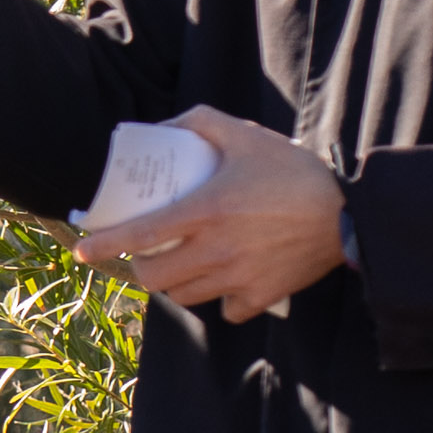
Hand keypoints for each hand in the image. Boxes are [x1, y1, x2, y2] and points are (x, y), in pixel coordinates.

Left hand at [71, 108, 344, 323]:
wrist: (350, 212)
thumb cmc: (293, 171)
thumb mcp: (246, 135)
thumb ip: (200, 122)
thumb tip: (163, 127)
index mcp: (206, 211)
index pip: (141, 235)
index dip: (106, 245)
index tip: (82, 251)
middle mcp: (216, 250)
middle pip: (156, 278)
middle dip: (143, 269)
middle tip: (148, 256)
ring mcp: (238, 278)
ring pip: (185, 297)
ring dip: (177, 284)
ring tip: (184, 265)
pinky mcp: (261, 296)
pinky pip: (226, 310)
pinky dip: (220, 300)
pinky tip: (226, 282)